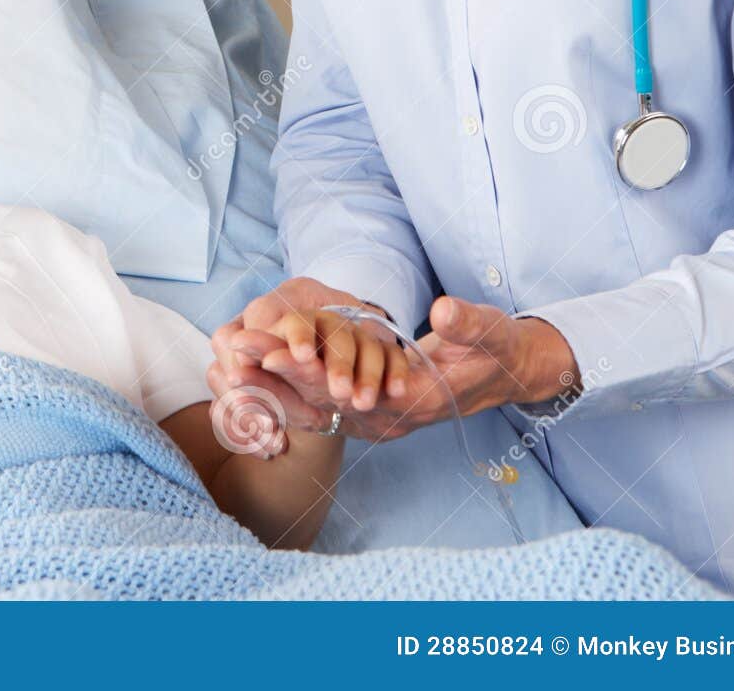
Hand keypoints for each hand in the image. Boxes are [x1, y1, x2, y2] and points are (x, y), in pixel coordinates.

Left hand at [215, 283, 581, 442]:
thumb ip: (467, 324)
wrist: (506, 375)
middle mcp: (387, 420)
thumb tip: (444, 312)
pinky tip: (254, 372)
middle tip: (229, 348)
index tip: (262, 349)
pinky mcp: (368, 412)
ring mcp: (376, 421)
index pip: (346, 388)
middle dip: (272, 374)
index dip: (304, 368)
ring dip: (271, 386)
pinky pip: (319, 408)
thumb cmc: (497, 349)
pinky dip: (286, 392)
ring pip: (313, 407)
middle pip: (318, 399)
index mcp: (410, 402)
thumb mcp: (490, 331)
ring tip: (227, 359)